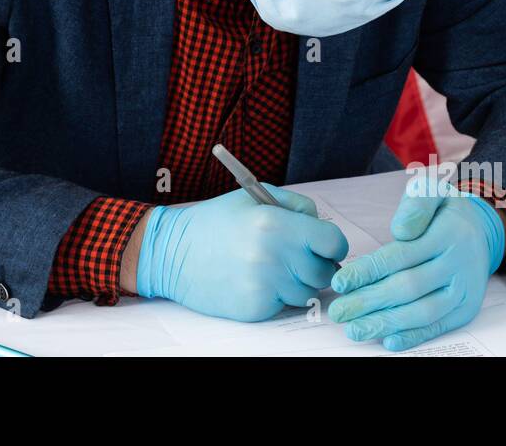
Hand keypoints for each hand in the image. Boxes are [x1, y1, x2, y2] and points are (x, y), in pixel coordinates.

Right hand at [135, 184, 348, 321]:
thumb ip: (297, 206)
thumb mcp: (255, 198)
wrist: (172, 253)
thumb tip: (323, 228)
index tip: (323, 246)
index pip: (333, 242)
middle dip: (315, 264)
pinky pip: (285, 305)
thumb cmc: (215, 222)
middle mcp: (274, 256)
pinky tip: (254, 280)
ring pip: (307, 292)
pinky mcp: (256, 308)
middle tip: (293, 256)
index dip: (331, 244)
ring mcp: (265, 285)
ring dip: (296, 282)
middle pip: (324, 271)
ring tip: (268, 266)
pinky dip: (276, 295)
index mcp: (277, 223)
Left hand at [328, 175, 504, 350]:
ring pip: (423, 312)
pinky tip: (389, 341)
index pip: (401, 256)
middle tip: (338, 312)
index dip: (368, 271)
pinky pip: (439, 326)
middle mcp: (459, 264)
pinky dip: (414, 336)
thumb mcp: (433, 191)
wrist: (483, 229)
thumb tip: (399, 230)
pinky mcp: (467, 309)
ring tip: (355, 329)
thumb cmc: (445, 212)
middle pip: (408, 287)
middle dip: (369, 302)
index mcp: (449, 234)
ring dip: (386, 323)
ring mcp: (465, 290)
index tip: (340, 282)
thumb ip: (416, 204)